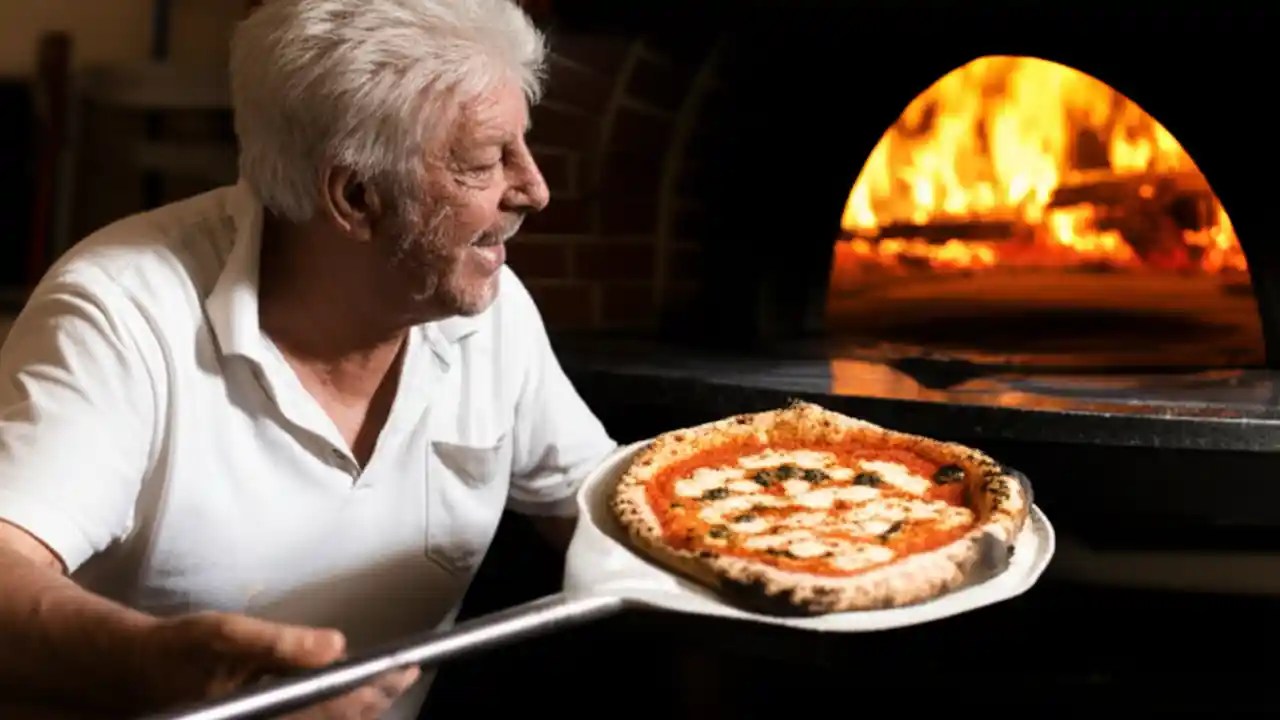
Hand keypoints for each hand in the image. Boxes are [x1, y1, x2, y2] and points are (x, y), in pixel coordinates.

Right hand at [137, 611, 420, 717]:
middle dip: (377, 698)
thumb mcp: (225, 635)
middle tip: (408, 671)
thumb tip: (336, 646)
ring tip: (389, 681)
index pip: (337, 708)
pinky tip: (348, 694)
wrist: (128, 675)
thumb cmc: (176, 652)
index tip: (407, 666)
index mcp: (266, 712)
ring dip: (360, 706)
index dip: (377, 688)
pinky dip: (334, 709)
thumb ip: (280, 644)